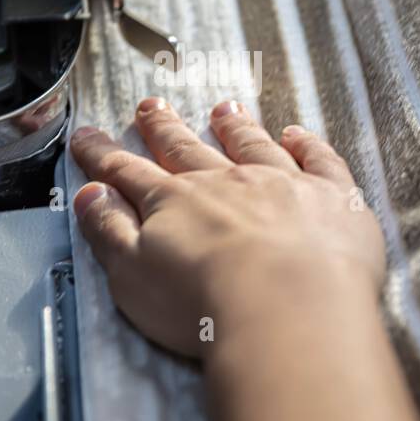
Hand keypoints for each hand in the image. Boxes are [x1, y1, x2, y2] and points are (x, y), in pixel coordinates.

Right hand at [69, 98, 386, 356]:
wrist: (288, 313)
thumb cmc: (208, 305)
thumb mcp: (132, 275)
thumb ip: (110, 232)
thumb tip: (89, 196)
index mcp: (174, 203)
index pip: (128, 173)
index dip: (103, 156)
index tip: (88, 138)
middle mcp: (226, 183)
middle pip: (187, 149)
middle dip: (164, 128)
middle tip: (151, 107)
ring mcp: (281, 184)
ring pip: (252, 145)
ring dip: (234, 127)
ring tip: (223, 110)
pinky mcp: (331, 198)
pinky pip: (317, 160)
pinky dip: (307, 145)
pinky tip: (297, 134)